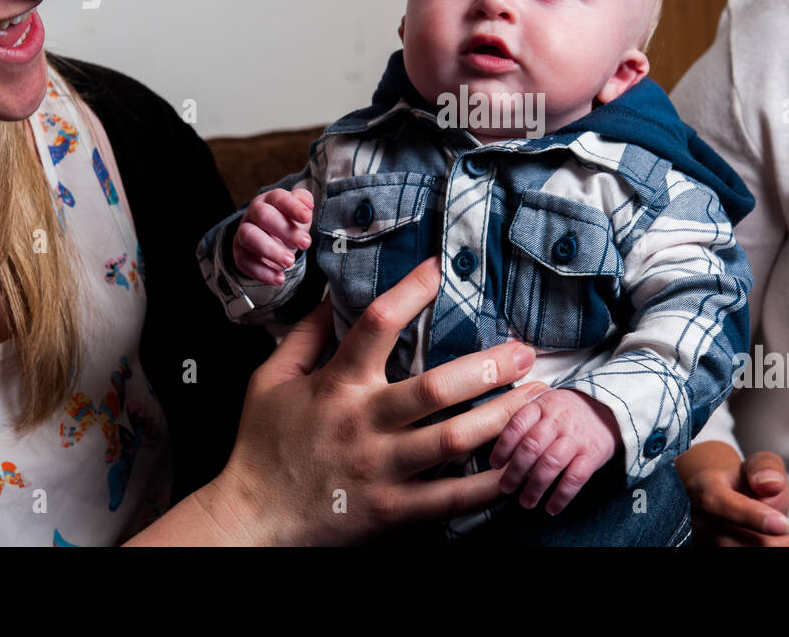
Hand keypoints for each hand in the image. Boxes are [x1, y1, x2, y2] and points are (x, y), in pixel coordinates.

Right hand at [126, 258, 546, 545]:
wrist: (249, 521)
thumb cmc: (261, 447)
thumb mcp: (269, 381)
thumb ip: (303, 336)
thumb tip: (332, 295)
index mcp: (336, 385)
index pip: (377, 325)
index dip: (410, 290)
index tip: (440, 267)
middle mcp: (364, 423)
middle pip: (436, 387)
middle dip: (489, 367)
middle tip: (526, 351)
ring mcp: (381, 469)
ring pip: (454, 439)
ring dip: (503, 416)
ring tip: (539, 399)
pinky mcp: (393, 510)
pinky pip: (451, 497)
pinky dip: (491, 483)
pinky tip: (520, 464)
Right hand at [233, 187, 313, 284]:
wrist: (272, 240)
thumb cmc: (288, 222)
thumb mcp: (299, 211)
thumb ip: (304, 202)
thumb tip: (307, 204)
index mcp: (270, 200)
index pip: (279, 198)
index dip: (293, 206)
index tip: (307, 217)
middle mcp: (253, 213)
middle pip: (263, 216)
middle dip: (285, 230)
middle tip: (305, 243)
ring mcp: (243, 233)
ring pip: (250, 237)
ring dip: (271, 251)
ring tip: (290, 262)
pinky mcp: (239, 253)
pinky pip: (245, 262)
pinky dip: (263, 272)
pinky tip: (279, 278)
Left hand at [490, 387, 619, 514]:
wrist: (608, 408)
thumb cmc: (566, 412)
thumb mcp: (545, 405)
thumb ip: (525, 423)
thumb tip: (501, 457)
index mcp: (542, 405)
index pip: (517, 425)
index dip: (503, 446)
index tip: (495, 465)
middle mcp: (558, 420)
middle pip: (531, 447)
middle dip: (515, 471)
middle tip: (506, 488)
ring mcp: (576, 438)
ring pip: (551, 464)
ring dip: (535, 487)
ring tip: (526, 502)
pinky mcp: (593, 454)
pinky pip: (575, 478)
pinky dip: (562, 496)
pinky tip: (551, 508)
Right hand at [674, 441, 788, 545]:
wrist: (730, 500)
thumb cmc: (745, 483)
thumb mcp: (757, 465)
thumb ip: (765, 468)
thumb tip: (771, 484)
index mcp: (704, 488)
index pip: (719, 503)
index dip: (752, 516)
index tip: (783, 525)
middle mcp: (699, 520)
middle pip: (728, 541)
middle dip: (767, 544)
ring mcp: (705, 543)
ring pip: (733, 553)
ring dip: (769, 552)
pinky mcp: (715, 552)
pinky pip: (737, 556)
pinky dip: (765, 553)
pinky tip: (785, 547)